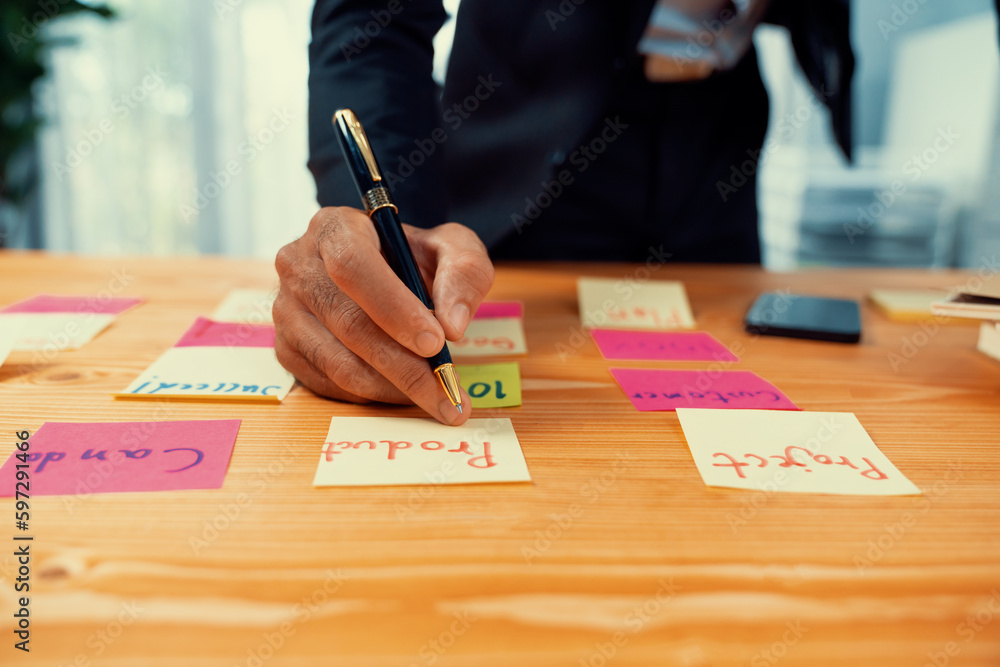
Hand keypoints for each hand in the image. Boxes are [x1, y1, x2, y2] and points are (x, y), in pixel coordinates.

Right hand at [273, 207, 494, 424]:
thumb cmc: (414, 258)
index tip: (434, 341)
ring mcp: (286, 310)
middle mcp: (299, 266)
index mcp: (334, 228)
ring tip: (435, 398)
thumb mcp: (452, 248)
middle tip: (446, 390)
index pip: (353, 266)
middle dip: (403, 364)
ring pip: (337, 361)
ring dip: (391, 387)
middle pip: (348, 322)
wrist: (384, 273)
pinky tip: (403, 393)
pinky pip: (327, 383)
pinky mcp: (286, 348)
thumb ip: (464, 273)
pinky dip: (371, 396)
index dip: (394, 307)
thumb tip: (452, 325)